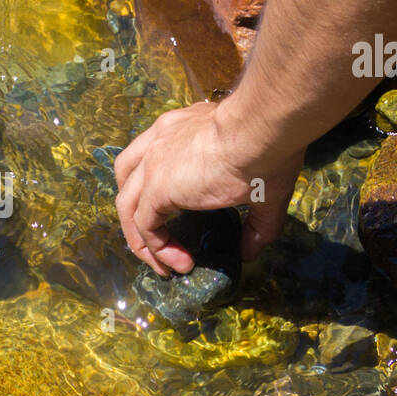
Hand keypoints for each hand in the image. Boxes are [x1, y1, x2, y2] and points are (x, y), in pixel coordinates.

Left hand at [114, 100, 303, 276]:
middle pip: (128, 181)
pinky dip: (157, 248)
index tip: (182, 221)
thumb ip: (256, 222)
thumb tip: (251, 252)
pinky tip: (181, 262)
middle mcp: (158, 142)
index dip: (155, 193)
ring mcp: (152, 164)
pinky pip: (145, 225)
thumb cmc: (268, 147)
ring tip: (165, 266)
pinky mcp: (156, 187)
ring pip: (128, 206)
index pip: (150, 160)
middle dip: (136, 215)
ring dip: (141, 240)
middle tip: (159, 244)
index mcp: (179, 131)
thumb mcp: (263, 186)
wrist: (262, 129)